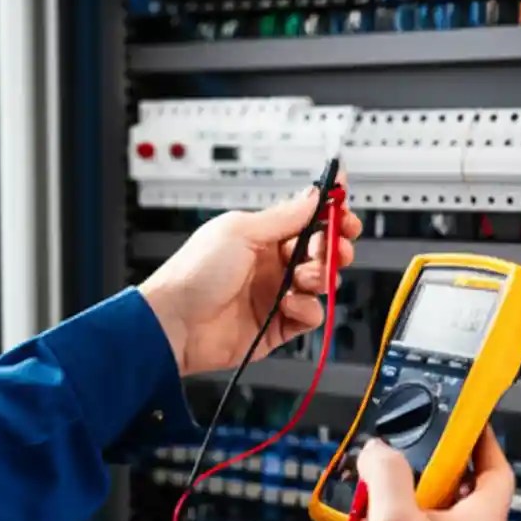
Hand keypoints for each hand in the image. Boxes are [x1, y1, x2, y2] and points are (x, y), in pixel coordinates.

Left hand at [138, 177, 362, 375]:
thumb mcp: (240, 231)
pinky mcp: (277, 325)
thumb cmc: (194, 274)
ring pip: (320, 283)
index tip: (344, 210)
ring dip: (320, 276)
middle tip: (336, 245)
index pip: (306, 220)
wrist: (175, 323)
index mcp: (260, 236)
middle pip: (320, 251)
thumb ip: (284, 216)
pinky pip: (310, 315)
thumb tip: (313, 195)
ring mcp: (274, 294)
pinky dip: (307, 308)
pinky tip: (288, 303)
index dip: (329, 214)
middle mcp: (270, 264)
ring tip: (302, 277)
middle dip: (335, 245)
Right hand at [346, 426, 513, 520]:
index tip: (460, 415)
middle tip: (401, 453)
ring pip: (434, 507)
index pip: (496, 463)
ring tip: (377, 490)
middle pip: (459, 481)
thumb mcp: (393, 517)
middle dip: (427, 464)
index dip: (479, 435)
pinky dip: (397, 519)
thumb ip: (387, 471)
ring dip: (405, 492)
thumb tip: (380, 450)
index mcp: (482, 520)